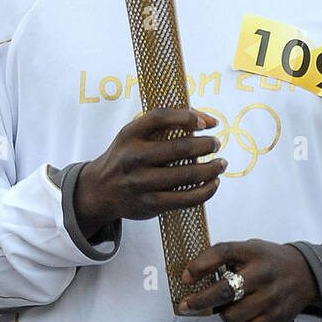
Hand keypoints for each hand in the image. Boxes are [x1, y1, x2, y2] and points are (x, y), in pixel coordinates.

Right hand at [74, 107, 224, 240]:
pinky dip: (205, 191)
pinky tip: (213, 183)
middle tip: (216, 143)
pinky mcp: (150, 204)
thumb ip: (164, 124)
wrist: (100, 190)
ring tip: (221, 163)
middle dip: (206, 145)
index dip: (187, 117)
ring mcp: (141, 183)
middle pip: (179, 149)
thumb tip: (207, 120)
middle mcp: (134, 157)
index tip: (207, 122)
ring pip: (186, 175)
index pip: (160, 118)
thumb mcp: (134, 134)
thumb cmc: (126, 156)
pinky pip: (185, 199)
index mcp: (130, 134)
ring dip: (211, 168)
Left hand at [178, 239, 318, 321]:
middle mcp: (262, 274)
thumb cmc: (271, 261)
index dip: (200, 265)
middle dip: (199, 301)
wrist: (307, 274)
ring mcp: (270, 297)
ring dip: (219, 315)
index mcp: (253, 252)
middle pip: (224, 291)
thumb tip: (195, 274)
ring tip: (221, 310)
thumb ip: (228, 257)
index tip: (186, 276)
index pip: (222, 252)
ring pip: (232, 315)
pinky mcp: (276, 318)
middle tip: (186, 305)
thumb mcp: (251, 249)